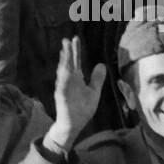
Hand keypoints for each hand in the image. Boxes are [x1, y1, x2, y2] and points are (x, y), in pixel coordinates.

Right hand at [46, 36, 106, 153]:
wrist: (74, 124)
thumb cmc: (82, 108)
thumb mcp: (94, 92)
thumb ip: (97, 79)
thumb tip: (102, 64)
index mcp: (77, 78)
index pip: (76, 61)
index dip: (76, 50)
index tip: (75, 38)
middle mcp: (69, 80)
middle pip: (68, 63)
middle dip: (68, 52)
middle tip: (67, 40)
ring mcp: (64, 87)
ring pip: (63, 72)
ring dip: (63, 62)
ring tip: (64, 51)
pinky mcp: (61, 96)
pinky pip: (61, 85)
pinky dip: (62, 77)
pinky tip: (63, 69)